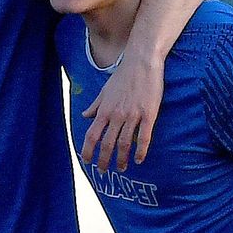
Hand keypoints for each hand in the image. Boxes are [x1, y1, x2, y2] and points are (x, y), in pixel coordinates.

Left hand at [81, 49, 162, 170]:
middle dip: (104, 160)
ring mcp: (133, 115)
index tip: (88, 161)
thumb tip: (84, 115)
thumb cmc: (123, 74)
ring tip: (121, 168)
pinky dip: (141, 151)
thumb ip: (95, 105)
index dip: (88, 150)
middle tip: (104, 171)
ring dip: (122, 159)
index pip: (92, 135)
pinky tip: (139, 160)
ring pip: (125, 144)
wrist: (142, 61)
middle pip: (107, 144)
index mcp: (105, 110)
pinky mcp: (148, 114)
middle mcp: (116, 115)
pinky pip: (144, 137)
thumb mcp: (104, 90)